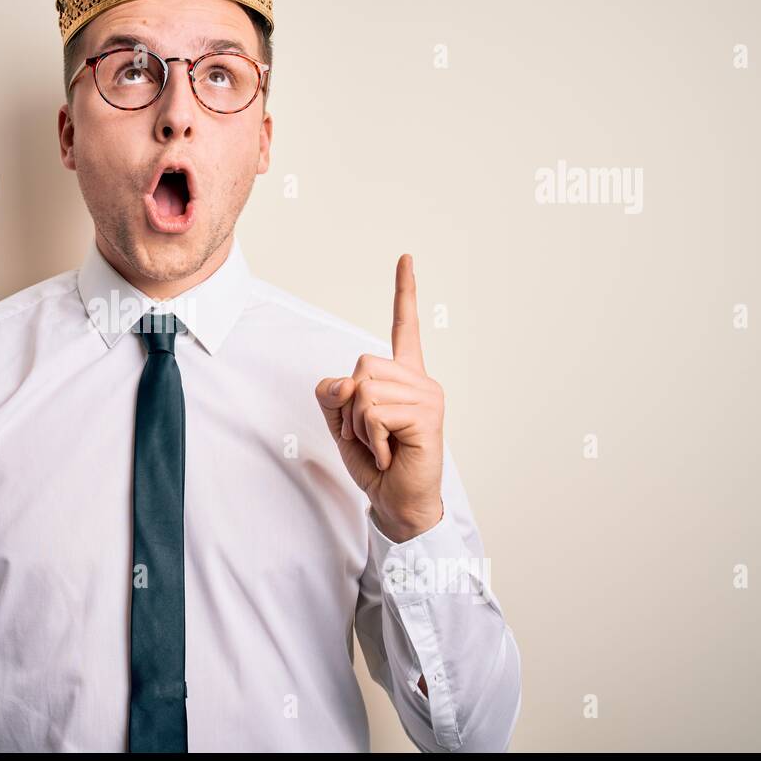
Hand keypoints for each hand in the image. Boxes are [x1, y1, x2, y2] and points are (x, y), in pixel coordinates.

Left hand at [315, 254, 444, 539]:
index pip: (404, 327)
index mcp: (402, 377)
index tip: (406, 258)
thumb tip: (343, 381)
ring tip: (380, 445)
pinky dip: (370, 437)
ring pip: (365, 389)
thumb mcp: (343, 424)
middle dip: (348, 405)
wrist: (399, 502)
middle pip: (362, 364)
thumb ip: (333, 395)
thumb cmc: (375, 463)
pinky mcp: (427, 415)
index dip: (404, 292)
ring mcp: (427, 396)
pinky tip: (389, 454)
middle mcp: (419, 380)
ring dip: (358, 425)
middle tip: (365, 435)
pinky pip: (374, 412)